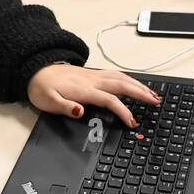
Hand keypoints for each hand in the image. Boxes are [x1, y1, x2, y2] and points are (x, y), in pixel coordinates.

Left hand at [26, 63, 159, 128]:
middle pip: (122, 85)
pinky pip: (116, 75)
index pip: (109, 100)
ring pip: (122, 78)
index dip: (123, 111)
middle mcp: (92, 80)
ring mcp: (94, 76)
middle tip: (156, 101)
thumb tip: (80, 111)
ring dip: (138, 85)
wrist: (36, 71)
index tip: (132, 122)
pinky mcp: (93, 74)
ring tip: (152, 94)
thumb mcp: (48, 101)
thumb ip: (64, 107)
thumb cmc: (42, 88)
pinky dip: (130, 79)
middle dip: (141, 93)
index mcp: (84, 89)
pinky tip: (135, 84)